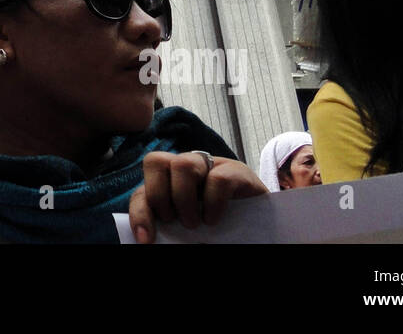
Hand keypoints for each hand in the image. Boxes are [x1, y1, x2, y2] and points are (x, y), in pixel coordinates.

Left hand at [127, 150, 266, 243]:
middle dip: (159, 195)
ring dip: (183, 198)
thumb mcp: (192, 232)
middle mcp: (186, 169)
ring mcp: (211, 166)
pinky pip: (217, 178)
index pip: (142, 190)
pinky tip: (214, 220)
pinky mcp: (236, 171)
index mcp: (169, 185)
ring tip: (196, 223)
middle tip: (175, 221)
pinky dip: (212, 203)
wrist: (262, 225)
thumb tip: (154, 241)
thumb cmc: (222, 231)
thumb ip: (173, 232)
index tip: (146, 239)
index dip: (140, 213)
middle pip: (154, 161)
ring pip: (182, 163)